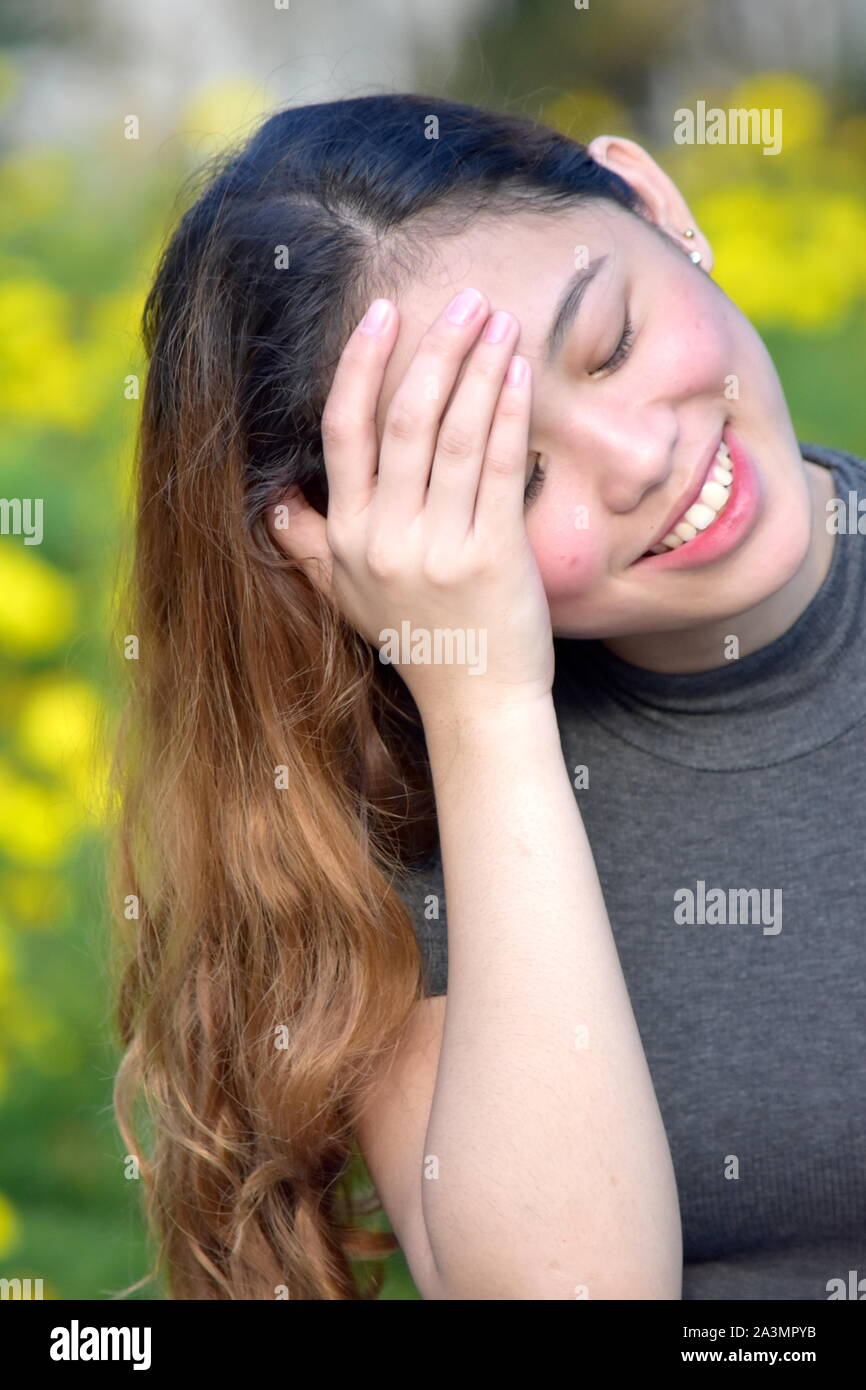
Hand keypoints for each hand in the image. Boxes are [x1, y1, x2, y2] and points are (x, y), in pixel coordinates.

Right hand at [267, 288, 554, 723]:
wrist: (476, 703)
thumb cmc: (416, 642)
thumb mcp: (344, 597)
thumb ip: (305, 545)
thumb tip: (270, 501)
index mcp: (346, 537)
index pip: (344, 432)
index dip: (361, 366)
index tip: (384, 313)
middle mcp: (384, 539)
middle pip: (404, 420)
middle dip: (434, 349)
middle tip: (464, 300)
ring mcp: (437, 547)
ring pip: (453, 434)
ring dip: (477, 366)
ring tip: (497, 319)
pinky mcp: (490, 555)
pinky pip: (495, 467)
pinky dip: (507, 412)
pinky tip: (518, 371)